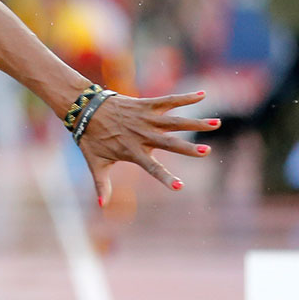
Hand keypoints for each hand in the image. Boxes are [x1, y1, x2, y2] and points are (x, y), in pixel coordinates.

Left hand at [77, 90, 217, 205]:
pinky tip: (202, 95)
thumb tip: (101, 206)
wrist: (84, 108)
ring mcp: (145, 119)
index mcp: (132, 151)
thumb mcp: (96, 162)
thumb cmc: (90, 137)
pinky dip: (185, 98)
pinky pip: (168, 100)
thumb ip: (102, 184)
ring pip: (174, 121)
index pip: (152, 168)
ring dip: (195, 122)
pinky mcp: (146, 104)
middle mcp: (142, 135)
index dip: (165, 178)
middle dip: (187, 148)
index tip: (180, 187)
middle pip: (169, 143)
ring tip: (217, 124)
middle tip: (206, 152)